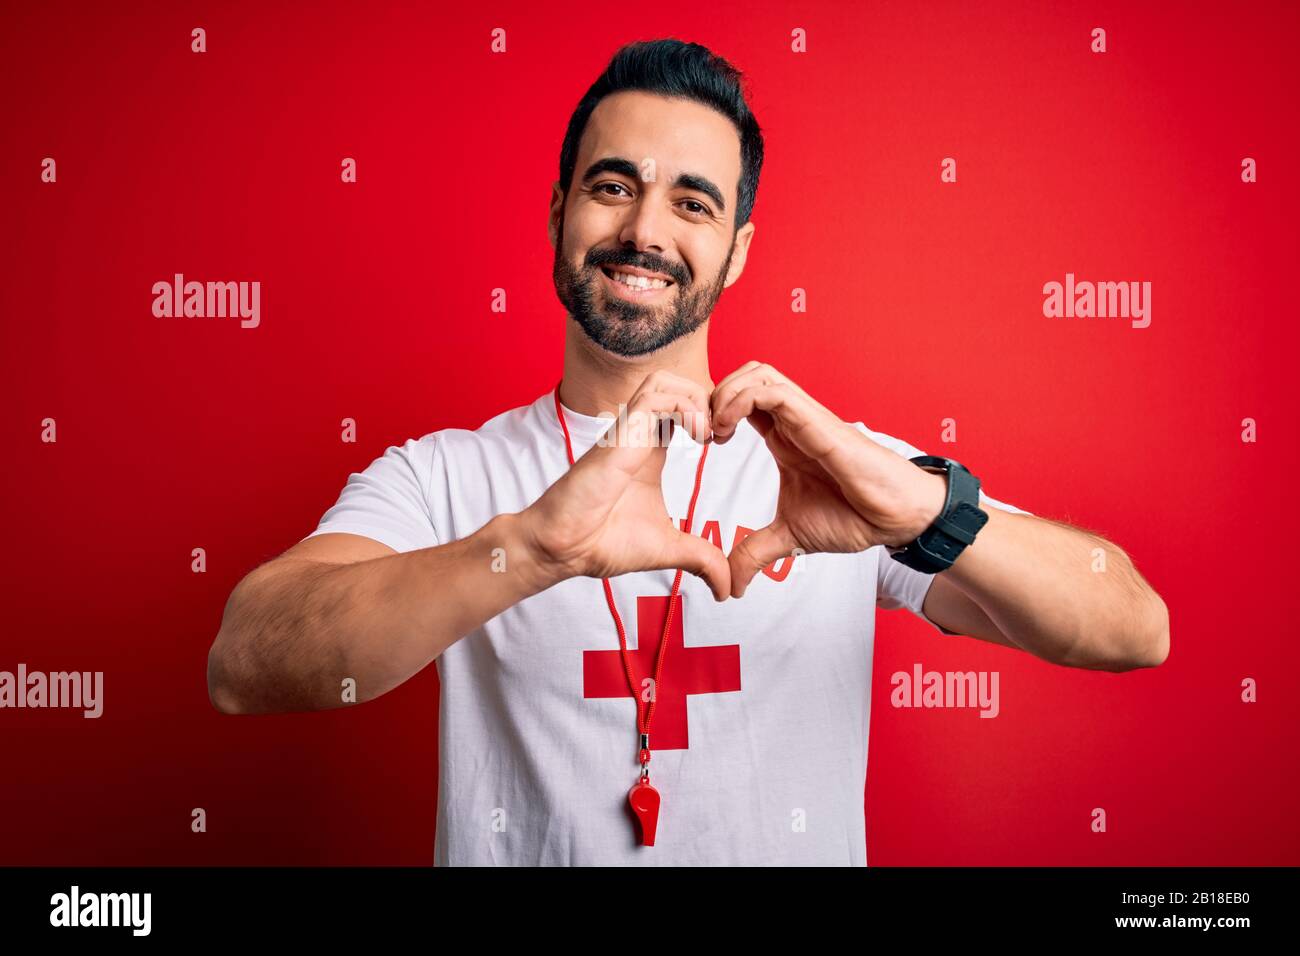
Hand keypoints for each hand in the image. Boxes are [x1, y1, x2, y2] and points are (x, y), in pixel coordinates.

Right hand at [521, 370, 731, 600]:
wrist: (563, 548)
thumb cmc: (602, 542)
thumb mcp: (669, 549)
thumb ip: (702, 559)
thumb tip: (730, 588)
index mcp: (651, 449)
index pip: (683, 407)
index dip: (709, 414)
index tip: (724, 442)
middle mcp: (639, 433)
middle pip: (676, 382)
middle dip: (709, 398)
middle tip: (723, 433)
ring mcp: (627, 431)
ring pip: (665, 380)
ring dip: (696, 398)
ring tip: (710, 433)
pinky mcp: (619, 435)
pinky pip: (656, 397)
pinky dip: (685, 408)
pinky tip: (698, 437)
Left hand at [710, 361, 947, 597]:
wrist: (894, 518)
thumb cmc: (853, 516)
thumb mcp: (790, 537)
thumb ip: (756, 553)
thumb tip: (731, 586)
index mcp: (783, 437)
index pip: (741, 399)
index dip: (714, 411)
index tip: (702, 444)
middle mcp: (792, 420)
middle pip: (746, 374)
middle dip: (714, 393)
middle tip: (702, 433)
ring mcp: (805, 417)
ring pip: (757, 373)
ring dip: (725, 393)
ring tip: (714, 432)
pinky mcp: (818, 422)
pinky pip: (774, 392)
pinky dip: (742, 401)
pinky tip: (728, 433)